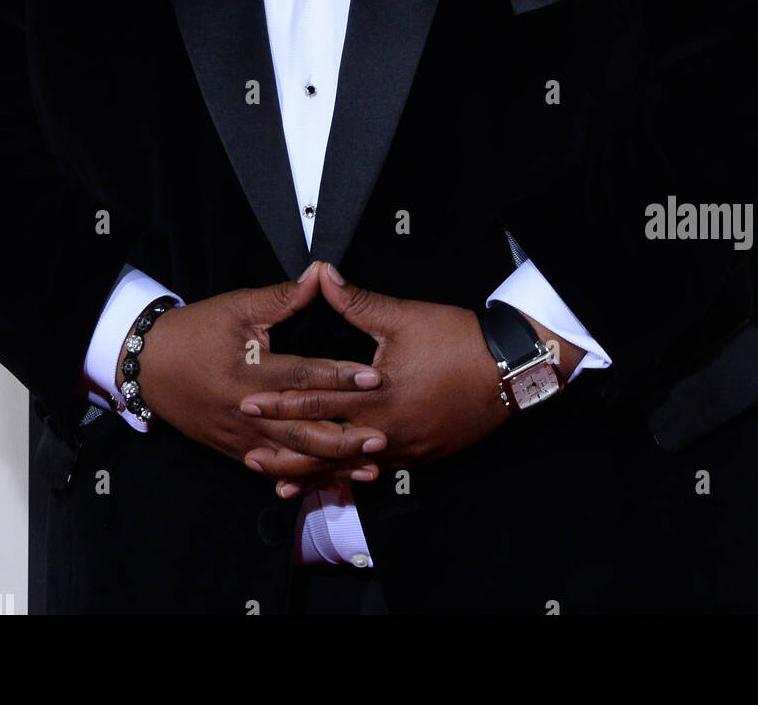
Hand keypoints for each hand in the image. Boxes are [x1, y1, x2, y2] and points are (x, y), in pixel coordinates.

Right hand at [130, 265, 387, 494]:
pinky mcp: (235, 449)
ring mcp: (240, 436)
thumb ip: (283, 297)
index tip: (374, 379)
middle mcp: (246, 410)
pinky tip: (331, 482)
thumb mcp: (238, 307)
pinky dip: (303, 476)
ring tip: (368, 468)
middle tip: (382, 437)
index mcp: (249, 372)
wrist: (149, 366)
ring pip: (292, 456)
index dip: (340, 378)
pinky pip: (273, 468)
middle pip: (302, 430)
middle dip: (344, 437)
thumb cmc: (197, 330)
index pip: (302, 377)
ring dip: (332, 464)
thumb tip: (320, 274)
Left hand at [241, 264, 536, 494]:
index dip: (280, 402)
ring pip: (349, 467)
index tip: (249, 404)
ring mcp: (404, 448)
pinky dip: (349, 476)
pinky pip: (376, 470)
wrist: (508, 371)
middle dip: (286, 451)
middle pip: (326, 447)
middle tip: (249, 455)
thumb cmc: (459, 341)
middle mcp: (387, 429)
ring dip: (313, 473)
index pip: (318, 399)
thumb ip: (357, 302)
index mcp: (378, 395)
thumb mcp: (404, 316)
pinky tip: (334, 481)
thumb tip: (324, 277)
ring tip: (279, 481)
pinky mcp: (420, 456)